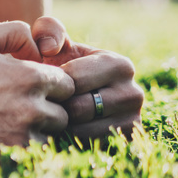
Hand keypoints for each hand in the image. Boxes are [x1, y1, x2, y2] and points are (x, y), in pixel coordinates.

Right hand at [0, 21, 74, 161]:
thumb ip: (18, 31)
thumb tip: (41, 47)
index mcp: (29, 78)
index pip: (67, 84)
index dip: (51, 82)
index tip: (30, 84)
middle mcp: (31, 110)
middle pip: (64, 112)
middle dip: (48, 107)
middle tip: (20, 103)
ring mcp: (20, 139)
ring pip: (51, 137)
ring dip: (39, 129)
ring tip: (10, 120)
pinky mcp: (7, 160)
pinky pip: (33, 156)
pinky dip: (24, 147)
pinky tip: (1, 135)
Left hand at [31, 17, 144, 142]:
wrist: (69, 96)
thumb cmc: (57, 64)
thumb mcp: (52, 42)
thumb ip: (48, 30)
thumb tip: (49, 48)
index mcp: (120, 65)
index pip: (74, 79)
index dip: (50, 82)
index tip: (44, 81)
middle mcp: (134, 94)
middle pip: (78, 107)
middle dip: (55, 105)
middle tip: (44, 102)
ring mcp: (133, 122)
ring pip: (81, 130)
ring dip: (59, 125)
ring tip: (51, 114)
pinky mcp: (124, 146)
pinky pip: (87, 148)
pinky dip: (68, 141)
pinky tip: (60, 130)